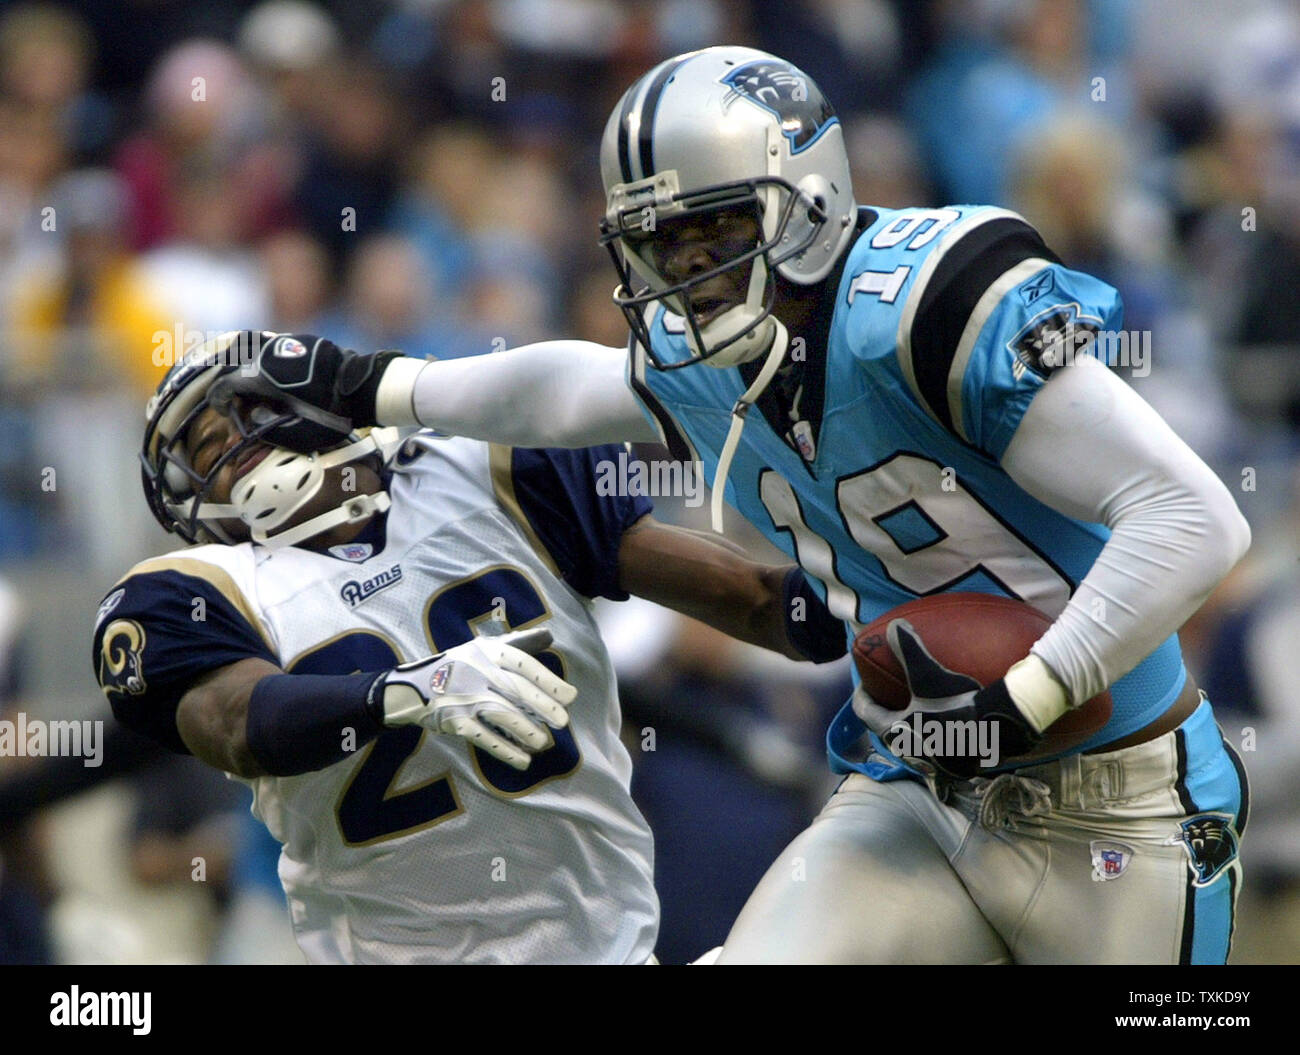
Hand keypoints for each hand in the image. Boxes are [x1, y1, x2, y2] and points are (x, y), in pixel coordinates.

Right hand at [208, 332, 402, 451]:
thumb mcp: (297, 432)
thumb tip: (250, 415)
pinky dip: (256, 350)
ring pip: (247, 342)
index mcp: (262, 377)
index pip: (226, 384)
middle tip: (223, 390)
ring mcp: (284, 343)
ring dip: (235, 356)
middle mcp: (267, 355)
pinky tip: (259, 362)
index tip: (223, 410)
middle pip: (230, 358)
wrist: (361, 389)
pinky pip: (269, 340)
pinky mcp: (300, 339)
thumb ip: (266, 427)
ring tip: (233, 371)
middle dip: (221, 375)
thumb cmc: (331, 415)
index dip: (219, 399)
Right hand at [372, 628, 576, 769]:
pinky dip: (505, 751)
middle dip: (543, 707)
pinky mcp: (454, 721)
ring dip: (526, 731)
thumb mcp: (484, 648)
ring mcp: (464, 697)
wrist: (413, 687)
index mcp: (488, 651)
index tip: (570, 697)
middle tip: (563, 722)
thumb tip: (550, 635)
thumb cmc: (458, 666)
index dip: (549, 681)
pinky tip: (523, 761)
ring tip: (544, 743)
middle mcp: (477, 671)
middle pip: (516, 690)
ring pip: (502, 714)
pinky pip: (484, 738)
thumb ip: (518, 643)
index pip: (523, 664)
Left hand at [852, 618, 1041, 778]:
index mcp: (894, 731)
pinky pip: (939, 754)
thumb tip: (894, 625)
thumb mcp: (927, 675)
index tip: (865, 685)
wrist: (996, 735)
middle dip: (887, 713)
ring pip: (913, 744)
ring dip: (912, 728)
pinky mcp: (953, 771)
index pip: (865, 712)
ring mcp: (931, 765)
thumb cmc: (955, 705)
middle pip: (887, 730)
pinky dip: (938, 740)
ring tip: (921, 710)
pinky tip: (954, 728)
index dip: (863, 696)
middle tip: (892, 696)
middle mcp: (908, 752)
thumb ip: (908, 649)